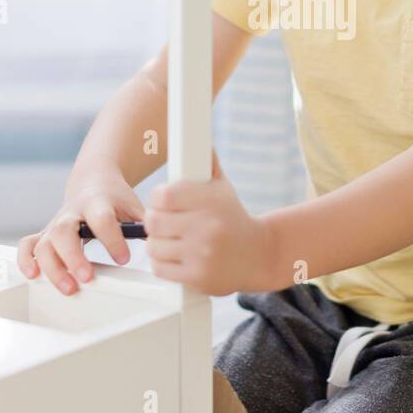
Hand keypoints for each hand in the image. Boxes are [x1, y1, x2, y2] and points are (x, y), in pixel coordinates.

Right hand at [17, 168, 144, 295]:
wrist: (93, 182)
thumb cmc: (115, 198)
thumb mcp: (133, 204)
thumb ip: (144, 224)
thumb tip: (160, 244)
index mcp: (97, 203)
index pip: (101, 219)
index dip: (111, 239)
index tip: (124, 258)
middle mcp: (72, 213)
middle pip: (63, 232)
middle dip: (73, 257)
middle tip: (87, 278)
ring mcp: (55, 224)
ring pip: (44, 243)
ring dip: (53, 267)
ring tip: (69, 287)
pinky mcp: (45, 234)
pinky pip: (28, 245)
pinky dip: (26, 260)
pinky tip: (33, 275)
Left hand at [143, 149, 274, 296]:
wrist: (259, 255)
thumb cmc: (233, 218)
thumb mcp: (223, 188)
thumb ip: (207, 165)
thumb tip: (197, 136)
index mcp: (211, 199)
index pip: (162, 195)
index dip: (158, 199)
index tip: (164, 203)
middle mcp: (208, 226)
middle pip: (153, 222)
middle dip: (155, 222)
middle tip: (164, 223)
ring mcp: (202, 253)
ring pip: (154, 247)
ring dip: (158, 245)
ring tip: (172, 241)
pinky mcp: (197, 276)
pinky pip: (160, 269)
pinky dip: (163, 264)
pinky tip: (176, 257)